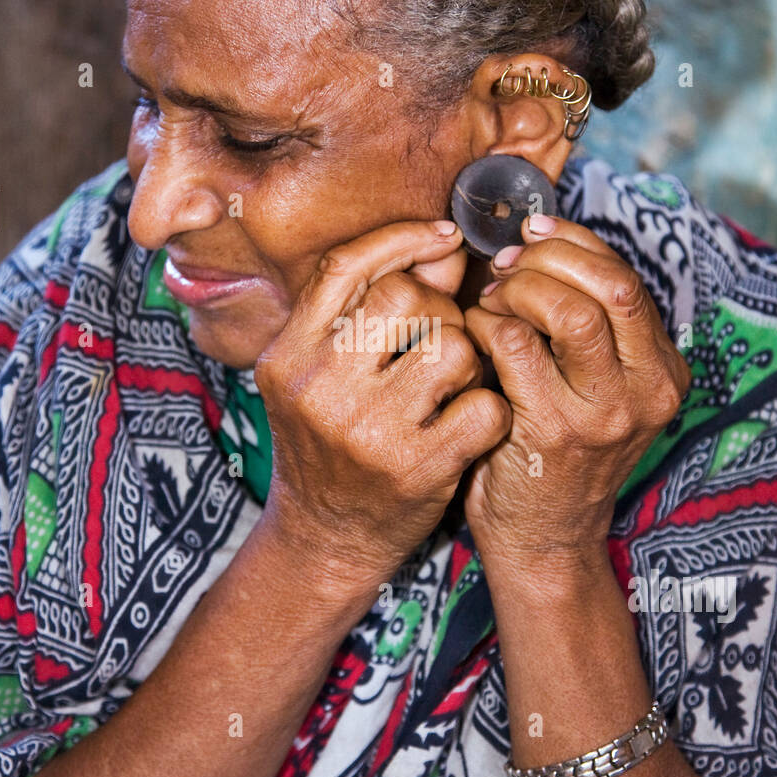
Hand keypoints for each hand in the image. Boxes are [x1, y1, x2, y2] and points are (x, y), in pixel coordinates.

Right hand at [253, 220, 510, 591]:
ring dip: (469, 360)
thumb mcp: (326, 373)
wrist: (325, 539)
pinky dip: (489, 411)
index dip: (402, 240)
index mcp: (287, 355)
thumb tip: (445, 246)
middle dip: (442, 311)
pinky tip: (466, 426)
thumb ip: (376, 308)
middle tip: (440, 343)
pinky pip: (484, 405)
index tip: (444, 237)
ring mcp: (367, 431)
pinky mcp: (415, 469)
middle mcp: (319, 388)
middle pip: (408, 297)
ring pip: (455, 346)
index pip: (345, 266)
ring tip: (449, 389)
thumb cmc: (332, 442)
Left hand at [462, 215, 690, 560]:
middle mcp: (647, 392)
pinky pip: (514, 344)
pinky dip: (485, 324)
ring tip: (491, 300)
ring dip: (518, 290)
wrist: (541, 539)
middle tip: (507, 264)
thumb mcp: (593, 388)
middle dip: (549, 257)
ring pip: (570, 311)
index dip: (574, 243)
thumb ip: (585, 326)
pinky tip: (473, 335)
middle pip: (610, 285)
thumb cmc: (552, 450)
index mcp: (662, 372)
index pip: (627, 279)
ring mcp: (605, 414)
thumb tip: (535, 241)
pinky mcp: (554, 430)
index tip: (532, 234)